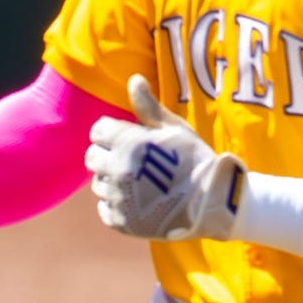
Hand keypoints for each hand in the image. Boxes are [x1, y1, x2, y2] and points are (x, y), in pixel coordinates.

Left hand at [87, 76, 241, 241]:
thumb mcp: (173, 128)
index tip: (127, 137)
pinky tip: (136, 200)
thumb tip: (134, 80)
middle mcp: (117, 169)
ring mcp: (118, 198)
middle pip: (92, 157)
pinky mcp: (121, 222)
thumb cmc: (194, 160)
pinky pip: (105, 209)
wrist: (211, 203)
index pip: (98, 131)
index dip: (112, 132)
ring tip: (137, 181)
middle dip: (107, 154)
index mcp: (127, 143)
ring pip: (98, 184)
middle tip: (131, 159)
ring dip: (112, 180)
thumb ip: (148, 107)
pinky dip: (116, 205)